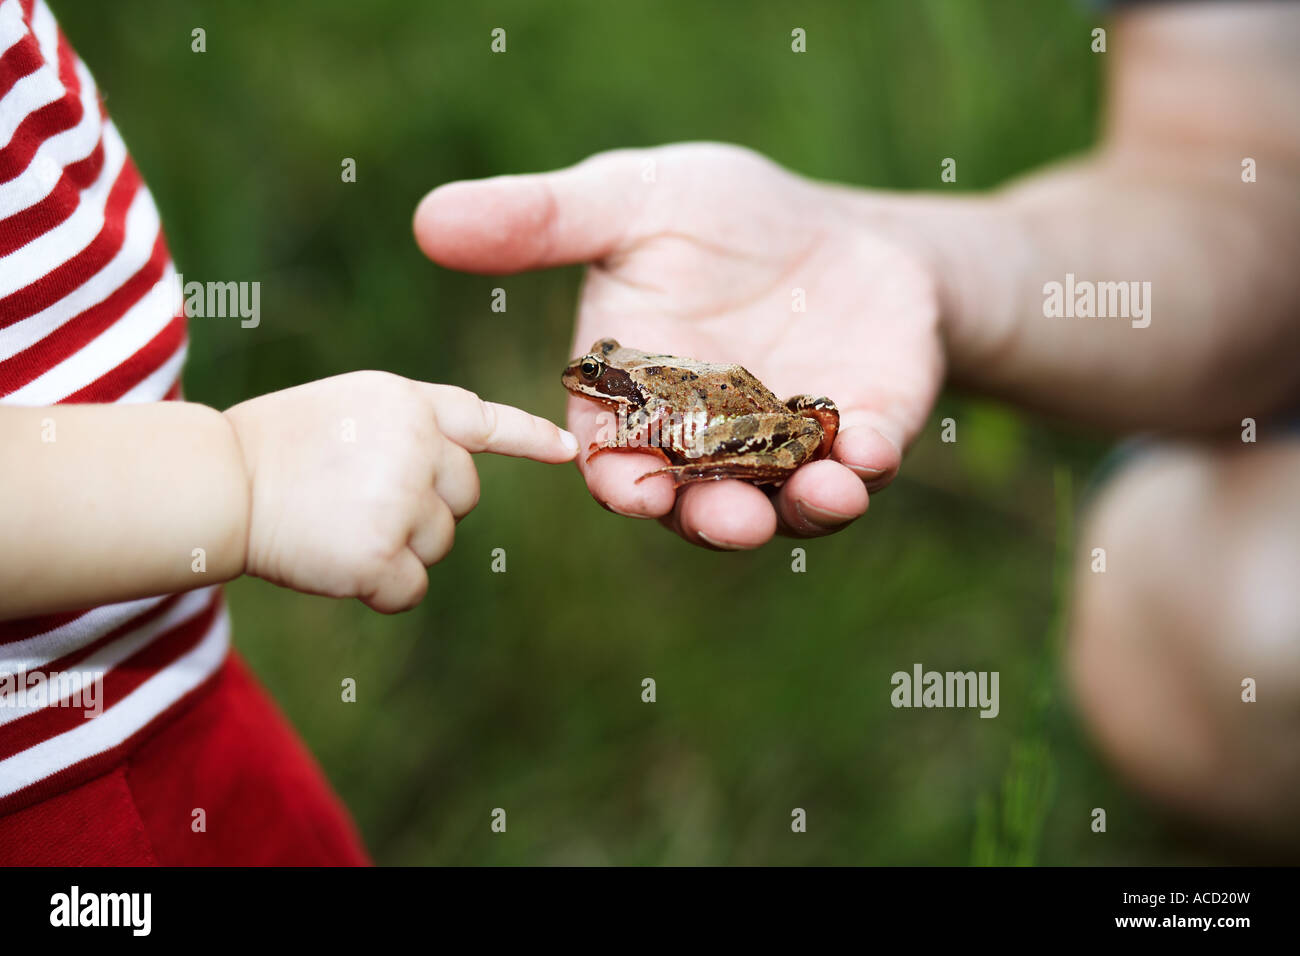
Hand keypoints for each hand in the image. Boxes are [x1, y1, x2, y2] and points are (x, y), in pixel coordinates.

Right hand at [224, 372, 576, 611]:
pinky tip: (338, 565)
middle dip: (427, 508)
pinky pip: (410, 588)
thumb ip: (406, 429)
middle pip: (463, 497)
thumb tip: (455, 472)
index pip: (481, 420)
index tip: (567, 452)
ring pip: (439, 544)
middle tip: (361, 503)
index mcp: (407, 403)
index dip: (528, 437)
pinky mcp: (382, 554)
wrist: (217, 484)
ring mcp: (402, 500)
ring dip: (400, 548)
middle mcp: (417, 446)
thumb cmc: (273, 449)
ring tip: (339, 526)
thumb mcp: (348, 410)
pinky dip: (381, 589)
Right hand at [414, 144, 942, 548]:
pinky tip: (871, 451)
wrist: (841, 227)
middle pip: (699, 500)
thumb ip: (542, 221)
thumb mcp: (633, 202)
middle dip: (712, 517)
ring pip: (784, 502)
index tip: (629, 489)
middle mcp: (710, 444)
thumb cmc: (724, 216)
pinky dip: (866, 466)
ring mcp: (788, 450)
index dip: (620, 480)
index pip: (618, 458)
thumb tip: (426, 218)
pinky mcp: (863, 435)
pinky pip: (861, 464)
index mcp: (641, 402)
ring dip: (800, 510)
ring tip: (822, 498)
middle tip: (728, 520)